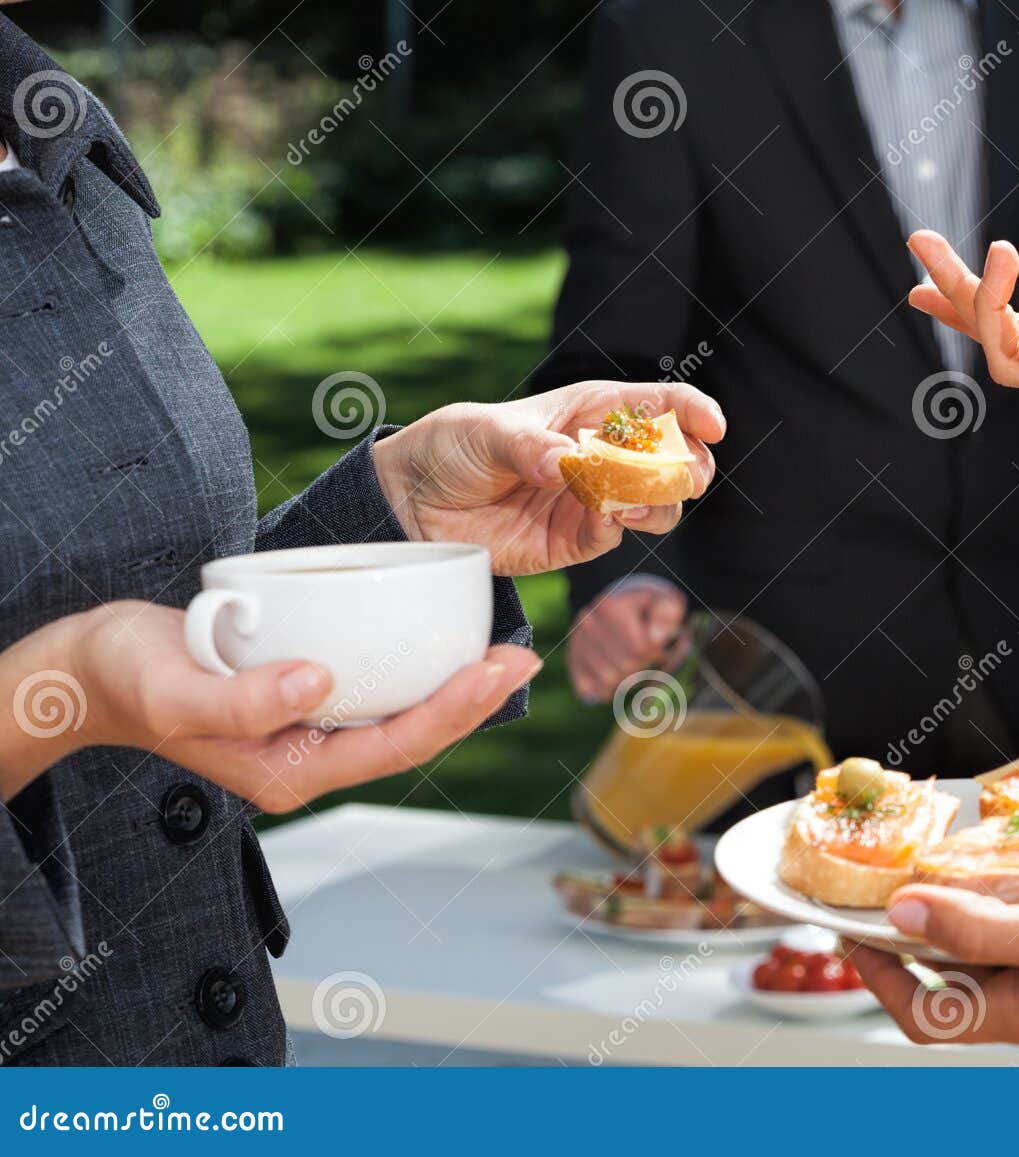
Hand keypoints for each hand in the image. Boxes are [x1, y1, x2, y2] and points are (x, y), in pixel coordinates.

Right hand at [0, 601, 537, 809]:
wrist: (89, 670)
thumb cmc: (126, 678)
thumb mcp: (174, 688)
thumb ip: (242, 698)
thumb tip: (317, 681)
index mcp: (290, 770)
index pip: (393, 745)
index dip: (453, 711)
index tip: (498, 671)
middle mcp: (310, 758)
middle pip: (411, 735)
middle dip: (473, 700)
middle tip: (523, 657)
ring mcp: (309, 731)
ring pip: (400, 716)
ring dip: (455, 687)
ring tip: (505, 652)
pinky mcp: (304, 699)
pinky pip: (377, 693)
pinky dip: (416, 669)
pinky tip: (444, 644)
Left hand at [372, 381, 723, 575]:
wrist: (415, 505)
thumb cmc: (453, 447)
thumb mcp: (486, 432)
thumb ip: (529, 445)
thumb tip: (566, 466)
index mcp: (590, 411)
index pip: (657, 404)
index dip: (693, 412)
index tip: (713, 426)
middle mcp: (604, 454)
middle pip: (673, 458)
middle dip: (689, 465)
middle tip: (683, 475)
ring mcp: (596, 499)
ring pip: (657, 502)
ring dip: (659, 501)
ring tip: (635, 500)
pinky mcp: (579, 538)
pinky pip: (615, 533)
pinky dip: (620, 525)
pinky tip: (607, 515)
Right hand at [568, 582, 687, 702]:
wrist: (626, 611)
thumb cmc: (651, 613)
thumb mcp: (666, 606)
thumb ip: (667, 615)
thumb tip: (655, 638)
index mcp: (609, 607)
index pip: (641, 649)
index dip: (659, 655)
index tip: (662, 646)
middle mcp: (586, 623)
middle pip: (625, 667)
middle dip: (646, 669)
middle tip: (651, 659)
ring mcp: (575, 643)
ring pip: (608, 683)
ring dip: (631, 682)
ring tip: (637, 666)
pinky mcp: (573, 663)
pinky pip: (593, 692)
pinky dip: (611, 691)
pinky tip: (620, 677)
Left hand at [849, 876, 1018, 1062]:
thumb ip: (977, 927)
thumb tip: (901, 917)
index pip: (924, 1011)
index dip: (878, 973)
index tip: (851, 929)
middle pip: (956, 989)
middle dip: (919, 942)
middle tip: (896, 888)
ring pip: (996, 971)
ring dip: (966, 929)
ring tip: (951, 875)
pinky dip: (1012, 927)